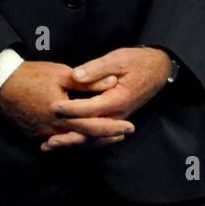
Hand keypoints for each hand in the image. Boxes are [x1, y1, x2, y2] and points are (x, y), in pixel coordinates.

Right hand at [0, 61, 131, 145]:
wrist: (0, 85)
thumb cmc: (32, 76)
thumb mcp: (62, 74)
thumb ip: (88, 82)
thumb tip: (113, 82)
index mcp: (62, 115)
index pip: (93, 126)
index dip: (113, 128)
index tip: (129, 127)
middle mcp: (53, 130)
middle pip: (85, 140)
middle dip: (106, 137)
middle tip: (124, 135)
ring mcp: (42, 135)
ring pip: (72, 143)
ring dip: (91, 141)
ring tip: (109, 137)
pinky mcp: (34, 135)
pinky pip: (59, 141)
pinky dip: (73, 140)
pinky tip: (83, 137)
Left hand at [41, 48, 172, 150]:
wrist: (158, 70)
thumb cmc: (138, 62)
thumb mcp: (119, 59)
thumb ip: (97, 69)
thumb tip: (76, 76)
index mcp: (119, 99)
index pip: (90, 109)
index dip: (70, 109)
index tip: (52, 107)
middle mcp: (118, 115)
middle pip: (90, 132)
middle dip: (67, 136)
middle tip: (46, 140)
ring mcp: (117, 120)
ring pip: (92, 138)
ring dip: (71, 143)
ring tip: (48, 146)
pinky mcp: (114, 121)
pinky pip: (96, 136)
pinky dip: (79, 141)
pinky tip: (63, 141)